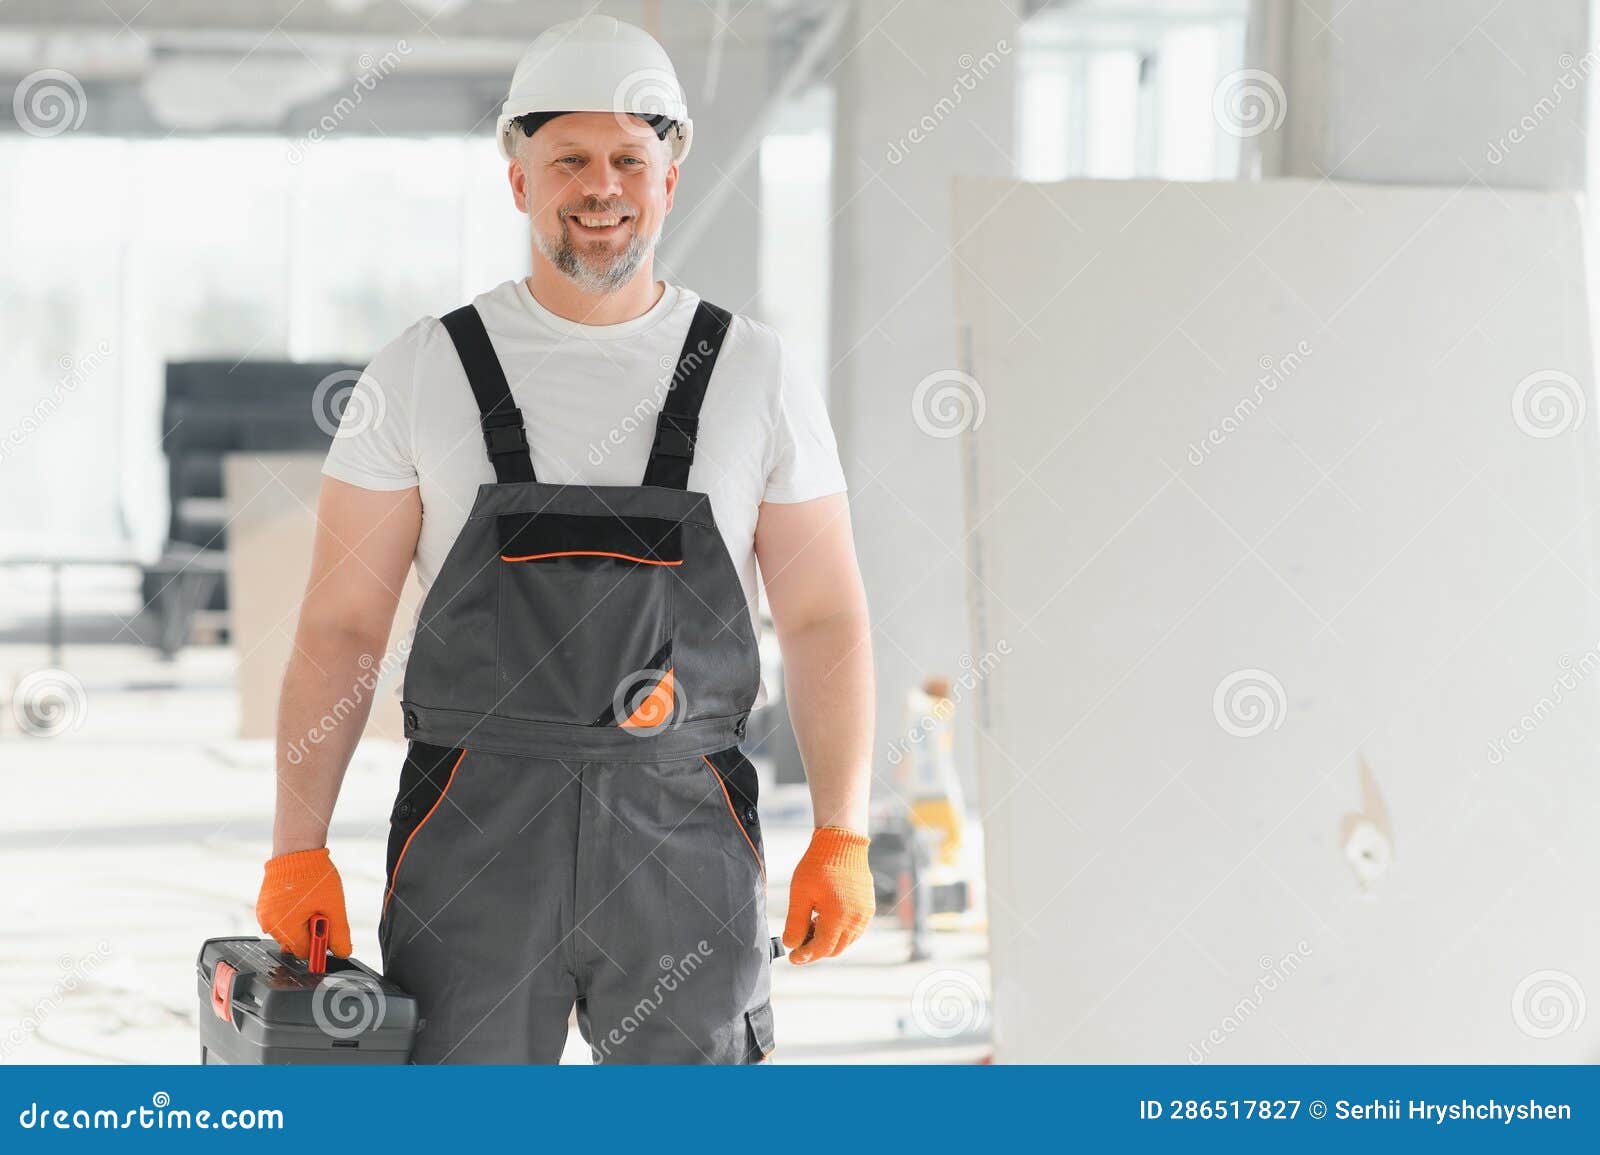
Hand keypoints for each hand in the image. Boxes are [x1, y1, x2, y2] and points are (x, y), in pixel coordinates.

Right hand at [255, 847, 352, 958]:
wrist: (297, 850)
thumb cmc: (313, 875)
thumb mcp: (334, 906)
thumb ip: (339, 934)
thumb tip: (343, 953)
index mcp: (284, 927)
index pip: (304, 952)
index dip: (320, 944)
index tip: (329, 934)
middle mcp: (269, 924)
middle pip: (295, 943)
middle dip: (310, 932)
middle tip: (320, 911)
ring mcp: (264, 915)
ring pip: (289, 932)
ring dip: (302, 923)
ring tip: (311, 902)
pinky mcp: (264, 906)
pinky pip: (281, 920)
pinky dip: (293, 915)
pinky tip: (302, 899)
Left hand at [782, 826, 873, 964]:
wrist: (841, 842)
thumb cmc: (818, 866)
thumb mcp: (800, 894)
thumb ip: (795, 923)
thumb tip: (791, 945)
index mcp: (839, 918)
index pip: (821, 949)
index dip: (804, 956)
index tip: (791, 957)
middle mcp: (856, 920)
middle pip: (834, 949)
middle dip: (815, 950)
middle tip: (798, 942)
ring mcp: (865, 915)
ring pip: (845, 942)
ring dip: (828, 941)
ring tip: (810, 926)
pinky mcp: (868, 908)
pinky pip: (854, 930)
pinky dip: (839, 932)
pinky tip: (824, 918)